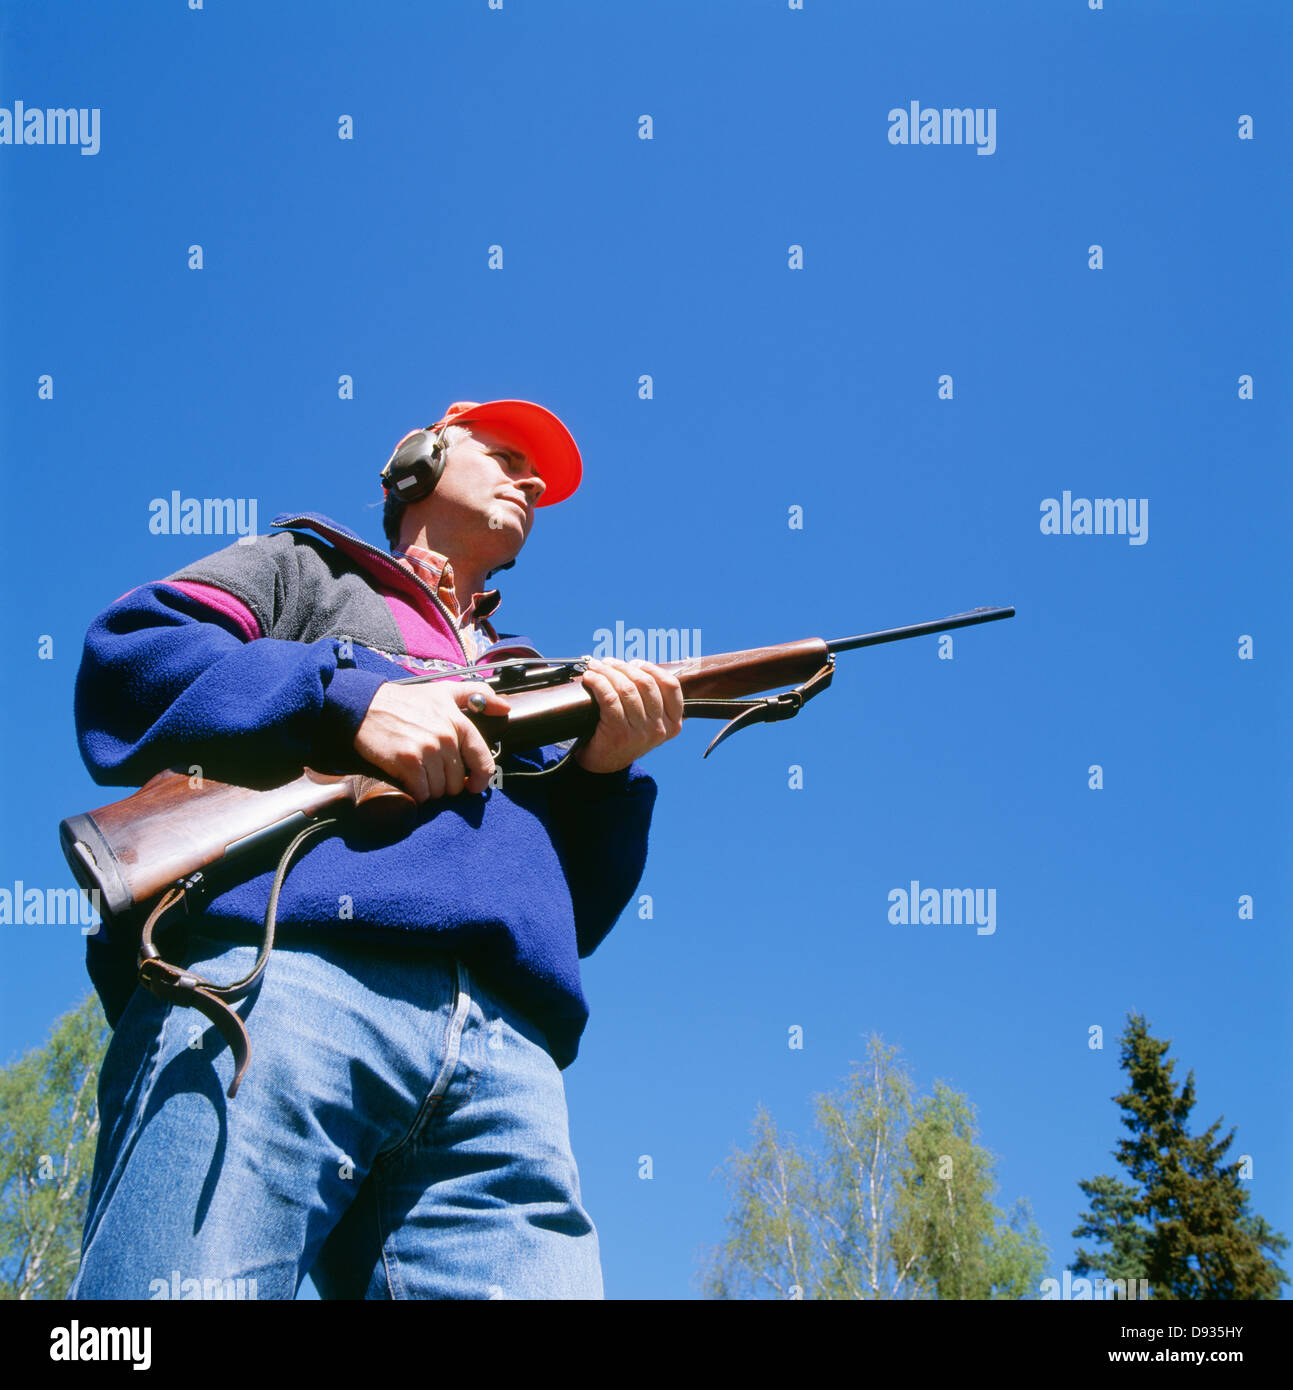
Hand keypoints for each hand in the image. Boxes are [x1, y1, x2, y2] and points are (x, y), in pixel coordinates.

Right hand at [354, 680, 510, 801]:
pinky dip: (416, 791)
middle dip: (446, 782)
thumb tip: (505, 707)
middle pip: (458, 782)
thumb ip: (477, 695)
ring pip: (440, 790)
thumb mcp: (444, 691)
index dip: (480, 779)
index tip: (472, 785)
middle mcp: (446, 737)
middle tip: (431, 770)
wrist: (366, 705)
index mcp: (459, 722)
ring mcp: (427, 750)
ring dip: (430, 788)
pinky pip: (422, 793)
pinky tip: (408, 778)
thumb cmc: (406, 701)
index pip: (483, 761)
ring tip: (418, 772)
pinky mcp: (407, 762)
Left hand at [574, 657, 683, 773]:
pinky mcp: (620, 733)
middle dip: (624, 668)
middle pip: (645, 684)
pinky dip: (598, 683)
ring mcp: (641, 732)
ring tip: (596, 668)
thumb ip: (652, 700)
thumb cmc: (625, 736)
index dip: (652, 669)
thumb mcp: (648, 722)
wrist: (604, 764)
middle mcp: (660, 729)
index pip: (671, 686)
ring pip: (626, 689)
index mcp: (673, 723)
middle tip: (608, 663)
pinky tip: (590, 678)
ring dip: (607, 672)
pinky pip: (610, 698)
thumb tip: (636, 665)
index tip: (635, 663)